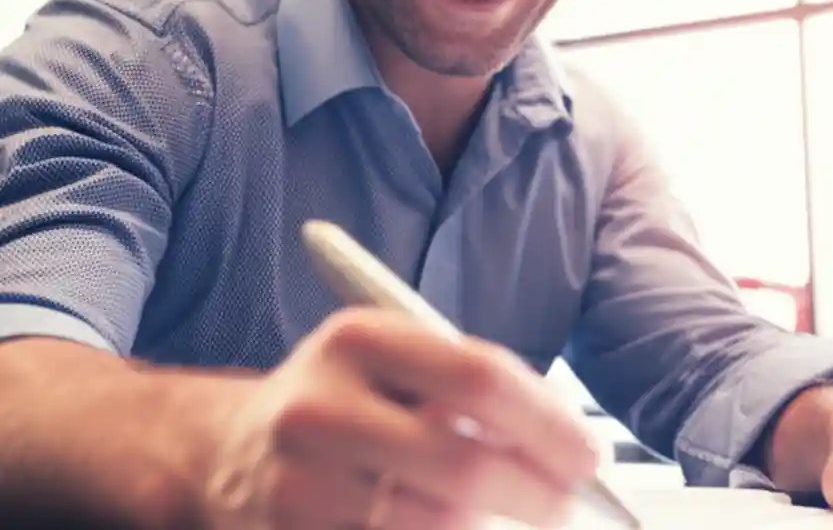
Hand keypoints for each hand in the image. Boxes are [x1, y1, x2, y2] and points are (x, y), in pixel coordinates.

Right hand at [200, 308, 598, 528]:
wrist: (223, 450)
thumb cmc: (345, 404)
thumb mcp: (394, 365)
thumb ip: (473, 391)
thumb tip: (574, 448)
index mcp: (359, 340)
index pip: (480, 379)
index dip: (550, 424)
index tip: (590, 456)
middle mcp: (319, 409)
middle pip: (464, 465)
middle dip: (538, 495)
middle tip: (570, 506)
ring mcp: (295, 488)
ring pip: (436, 527)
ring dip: (488, 529)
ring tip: (509, 519)